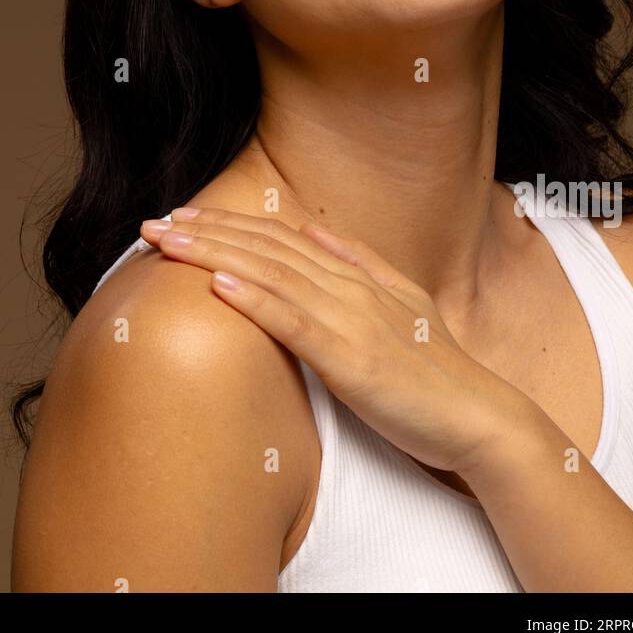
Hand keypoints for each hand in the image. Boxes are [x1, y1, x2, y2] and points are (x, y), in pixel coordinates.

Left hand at [138, 206, 525, 478]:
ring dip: (214, 254)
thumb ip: (357, 263)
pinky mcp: (350, 360)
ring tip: (169, 242)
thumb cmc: (435, 370)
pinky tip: (218, 285)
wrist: (479, 416)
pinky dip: (254, 300)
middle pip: (265, 248)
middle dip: (206, 232)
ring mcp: (350, 320)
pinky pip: (294, 324)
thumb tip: (314, 230)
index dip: (228, 224)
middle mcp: (349, 288)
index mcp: (355, 277)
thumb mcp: (400, 301)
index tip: (183, 216)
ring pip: (271, 275)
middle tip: (153, 223)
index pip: (279, 239)